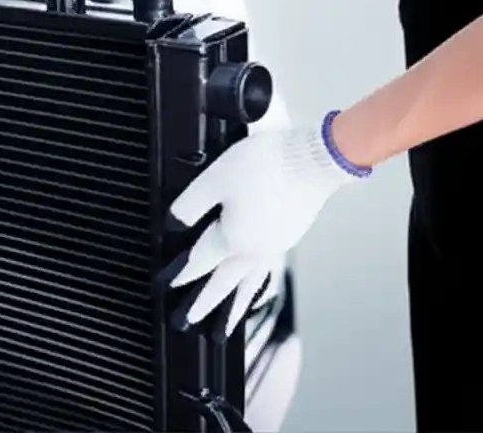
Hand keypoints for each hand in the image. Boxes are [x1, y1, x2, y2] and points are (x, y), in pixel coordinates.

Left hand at [162, 115, 367, 336]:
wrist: (316, 157)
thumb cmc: (268, 165)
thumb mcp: (214, 180)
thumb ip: (189, 206)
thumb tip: (172, 225)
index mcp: (234, 240)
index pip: (199, 263)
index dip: (179, 274)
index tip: (165, 285)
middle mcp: (256, 250)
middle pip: (225, 284)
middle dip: (205, 305)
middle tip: (188, 323)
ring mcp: (275, 244)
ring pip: (249, 283)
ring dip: (234, 305)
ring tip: (225, 324)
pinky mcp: (289, 234)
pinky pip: (265, 270)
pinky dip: (254, 286)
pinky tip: (253, 285)